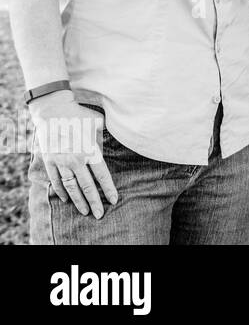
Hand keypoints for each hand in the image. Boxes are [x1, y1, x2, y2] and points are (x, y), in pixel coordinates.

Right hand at [29, 93, 118, 218]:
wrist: (52, 110)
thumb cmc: (79, 115)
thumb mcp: (98, 123)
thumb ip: (107, 134)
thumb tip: (124, 132)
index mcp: (89, 151)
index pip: (102, 176)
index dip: (108, 189)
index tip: (114, 200)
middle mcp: (74, 160)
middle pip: (86, 186)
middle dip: (93, 202)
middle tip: (99, 215)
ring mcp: (60, 162)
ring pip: (70, 187)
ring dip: (78, 201)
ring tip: (84, 211)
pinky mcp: (48, 161)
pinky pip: (55, 180)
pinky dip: (61, 191)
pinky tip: (66, 199)